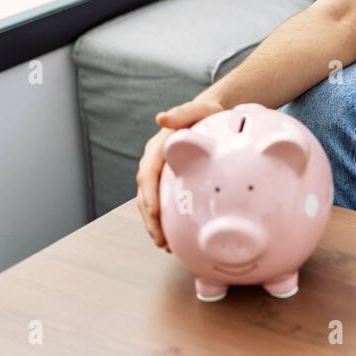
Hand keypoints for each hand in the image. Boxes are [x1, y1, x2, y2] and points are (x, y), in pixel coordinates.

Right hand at [136, 94, 225, 250]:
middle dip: (150, 219)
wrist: (209, 115)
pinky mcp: (168, 182)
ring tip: (165, 245)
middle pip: (146, 194)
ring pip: (151, 203)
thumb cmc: (205, 113)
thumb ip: (182, 113)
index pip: (148, 174)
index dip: (150, 194)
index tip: (155, 212)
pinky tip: (174, 236)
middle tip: (160, 240)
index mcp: (157, 148)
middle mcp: (154, 163)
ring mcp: (160, 174)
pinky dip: (165, 220)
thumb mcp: (197, 110)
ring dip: (155, 225)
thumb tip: (161, 118)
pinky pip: (162, 203)